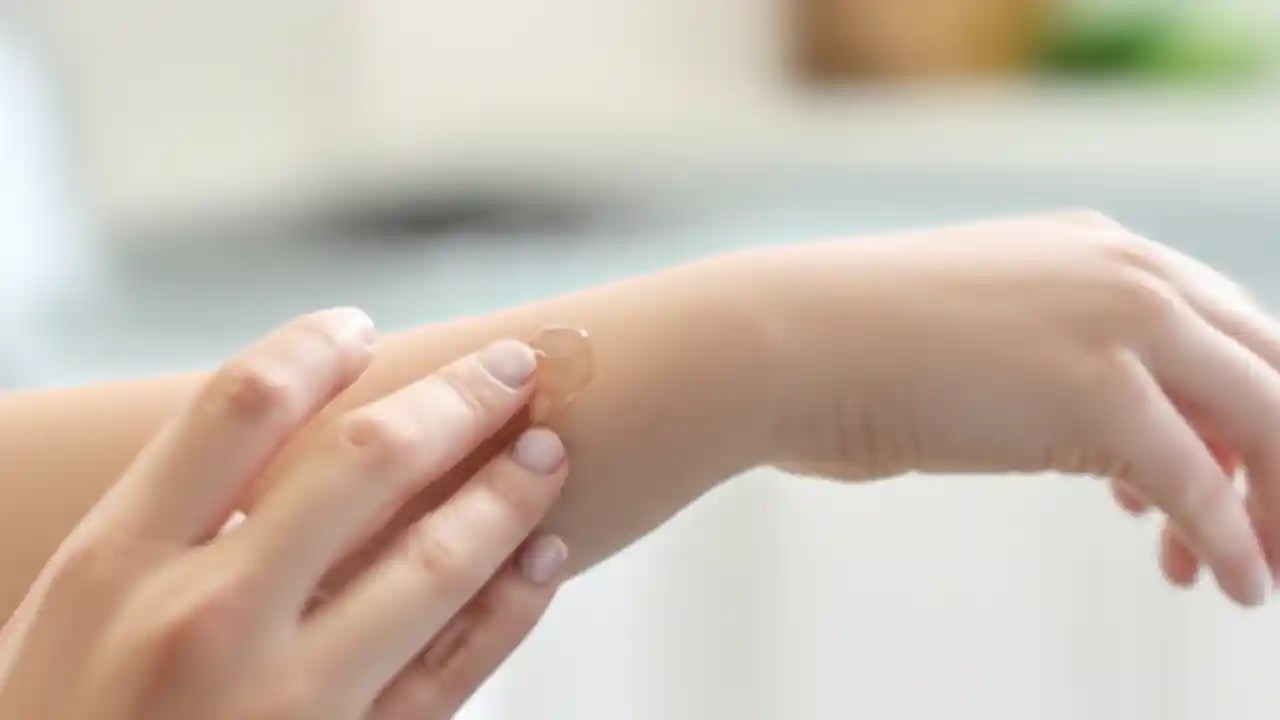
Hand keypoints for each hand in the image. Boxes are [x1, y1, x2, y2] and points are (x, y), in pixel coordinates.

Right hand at [0, 309, 569, 718]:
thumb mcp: (67, 614)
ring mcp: (288, 697)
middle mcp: (207, 619)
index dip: (316, 348)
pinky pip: (458, 671)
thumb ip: (162, 526)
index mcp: (120, 563)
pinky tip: (543, 559)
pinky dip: (514, 606)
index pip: (241, 406)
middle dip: (457, 398)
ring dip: (506, 493)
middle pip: (366, 462)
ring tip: (547, 452)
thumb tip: (273, 436)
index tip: (360, 330)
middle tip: (512, 366)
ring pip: (434, 560)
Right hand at [766, 211, 1279, 606]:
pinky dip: (1230, 540)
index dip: (1248, 411)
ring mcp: (1116, 322)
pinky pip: (1200, 481)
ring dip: (1272, 508)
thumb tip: (1120, 458)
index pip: (1225, 326)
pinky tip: (1234, 585)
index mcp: (1095, 249)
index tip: (1238, 478)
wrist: (784, 343)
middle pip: (1269, 368)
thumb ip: (1063, 376)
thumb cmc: (855, 351)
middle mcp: (1124, 271)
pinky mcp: (1096, 389)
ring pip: (1262, 421)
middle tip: (1279, 534)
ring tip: (1259, 572)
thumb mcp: (984, 345)